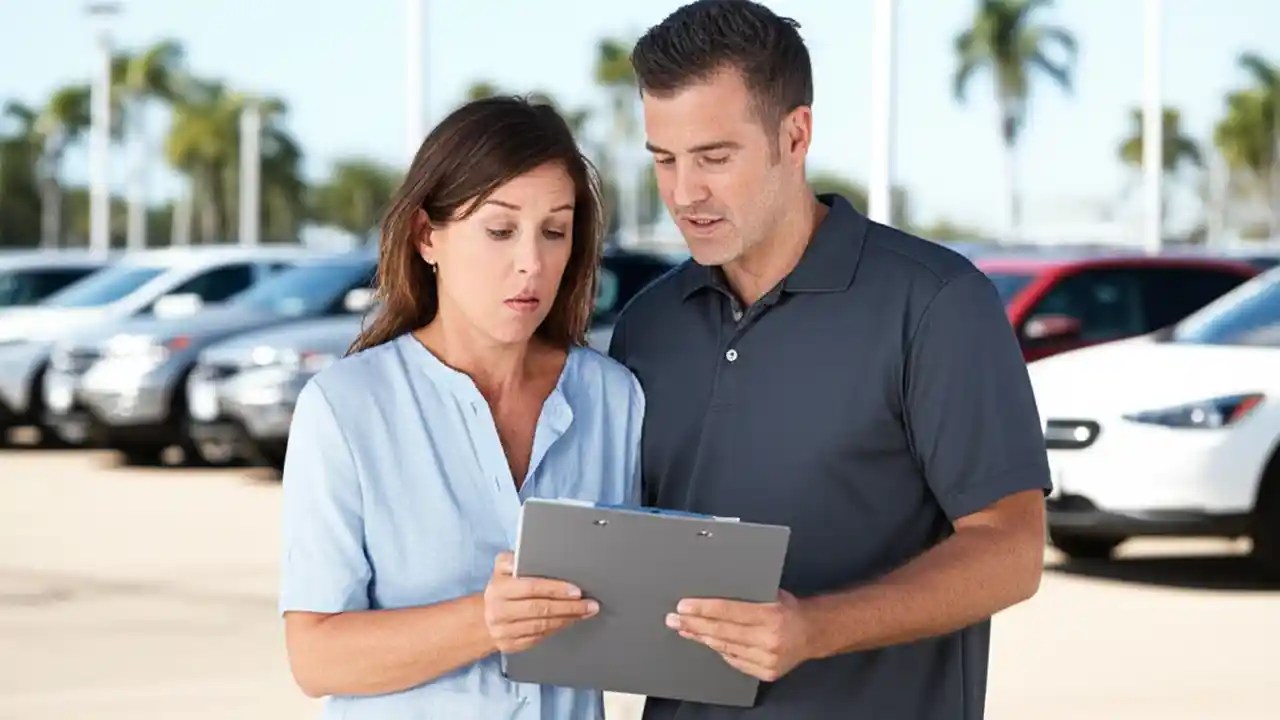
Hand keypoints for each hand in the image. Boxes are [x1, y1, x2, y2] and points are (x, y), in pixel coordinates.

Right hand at [483, 552, 598, 653]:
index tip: (576, 590)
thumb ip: (513, 559)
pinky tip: (569, 622)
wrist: (483, 619)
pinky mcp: (510, 645)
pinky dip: (557, 629)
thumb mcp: (501, 569)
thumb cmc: (501, 589)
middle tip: (589, 604)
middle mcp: (499, 611)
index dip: (556, 589)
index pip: (531, 588)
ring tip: (585, 612)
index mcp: (498, 589)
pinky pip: (538, 638)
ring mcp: (503, 631)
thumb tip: (530, 551)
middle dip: (568, 607)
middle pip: (540, 609)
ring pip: (541, 626)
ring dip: (567, 619)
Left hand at [666, 590, 812, 681]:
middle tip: (673, 619)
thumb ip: (747, 594)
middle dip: (694, 625)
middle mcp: (769, 639)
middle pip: (722, 632)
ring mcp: (767, 659)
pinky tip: (708, 642)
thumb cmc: (790, 608)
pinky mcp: (766, 672)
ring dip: (702, 638)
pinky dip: (721, 650)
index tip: (683, 606)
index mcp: (771, 614)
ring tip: (685, 629)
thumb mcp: (772, 593)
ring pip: (725, 647)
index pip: (728, 611)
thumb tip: (713, 589)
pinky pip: (735, 660)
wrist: (814, 633)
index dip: (703, 609)